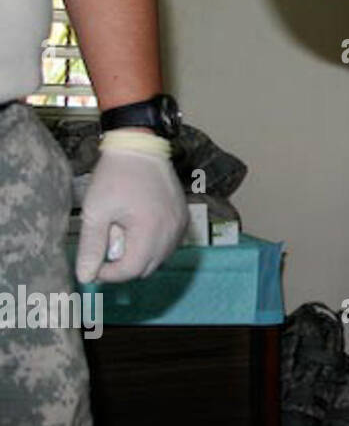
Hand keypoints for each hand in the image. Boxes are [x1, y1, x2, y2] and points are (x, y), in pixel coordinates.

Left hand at [75, 130, 187, 283]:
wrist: (140, 149)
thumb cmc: (115, 177)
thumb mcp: (96, 211)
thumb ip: (91, 247)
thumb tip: (86, 276)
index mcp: (149, 229)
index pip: (131, 269)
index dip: (110, 274)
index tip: (96, 265)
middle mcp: (171, 231)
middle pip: (147, 268)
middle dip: (125, 265)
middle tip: (107, 247)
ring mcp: (180, 224)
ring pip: (160, 258)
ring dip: (140, 255)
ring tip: (124, 234)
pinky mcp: (184, 218)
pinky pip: (170, 244)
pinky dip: (154, 245)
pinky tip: (140, 228)